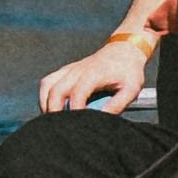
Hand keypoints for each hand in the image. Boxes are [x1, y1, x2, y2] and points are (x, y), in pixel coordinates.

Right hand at [37, 28, 156, 116]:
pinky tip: (51, 108)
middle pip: (56, 91)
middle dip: (54, 111)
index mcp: (93, 74)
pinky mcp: (66, 71)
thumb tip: (102, 121)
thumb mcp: (132, 88)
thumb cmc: (128, 70)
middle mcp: (77, 70)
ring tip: (52, 119)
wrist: (124, 49)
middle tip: (60, 128)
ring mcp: (70, 69)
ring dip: (46, 103)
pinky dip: (45, 96)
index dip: (75, 111)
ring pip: (47, 85)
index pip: (78, 94)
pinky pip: (48, 82)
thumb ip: (118, 105)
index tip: (77, 126)